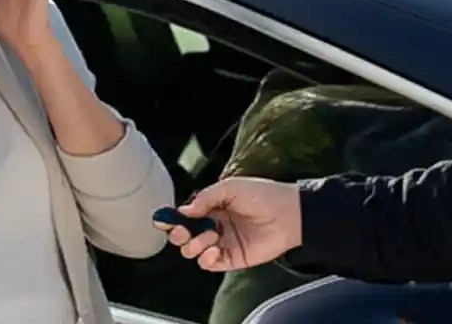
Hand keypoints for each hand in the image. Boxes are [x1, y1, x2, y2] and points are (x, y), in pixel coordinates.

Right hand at [156, 177, 301, 272]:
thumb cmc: (263, 195)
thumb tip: (184, 210)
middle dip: (178, 235)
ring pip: (193, 251)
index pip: (185, 216)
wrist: (289, 214)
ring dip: (194, 245)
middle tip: (183, 231)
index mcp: (212, 207)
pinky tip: (214, 248)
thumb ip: (206, 197)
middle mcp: (214, 225)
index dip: (172, 219)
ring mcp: (222, 242)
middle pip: (184, 236)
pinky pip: (209, 263)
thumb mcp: (231, 187)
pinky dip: (206, 258)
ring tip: (210, 235)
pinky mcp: (232, 258)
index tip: (163, 220)